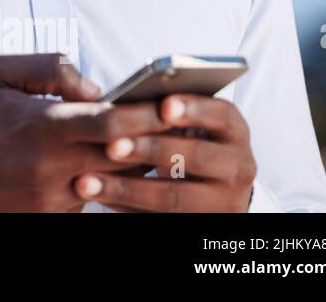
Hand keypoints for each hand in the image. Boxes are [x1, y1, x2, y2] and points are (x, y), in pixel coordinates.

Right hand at [0, 53, 166, 211]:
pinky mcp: (53, 215)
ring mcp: (55, 196)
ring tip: (151, 140)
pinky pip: (95, 197)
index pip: (113, 123)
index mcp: (42, 126)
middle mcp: (54, 166)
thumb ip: (47, 67)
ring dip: (135, 161)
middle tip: (177, 122)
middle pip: (127, 156)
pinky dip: (109, 179)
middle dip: (155, 138)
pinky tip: (112, 163)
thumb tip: (94, 85)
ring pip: (117, 180)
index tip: (171, 101)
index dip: (148, 113)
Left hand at [72, 94, 256, 211]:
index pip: (221, 115)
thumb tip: (125, 102)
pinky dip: (127, 207)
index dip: (194, 109)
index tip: (163, 106)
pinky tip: (100, 198)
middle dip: (150, 150)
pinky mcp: (203, 223)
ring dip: (128, 189)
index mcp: (234, 131)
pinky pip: (161, 217)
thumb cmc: (188, 138)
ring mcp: (224, 201)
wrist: (214, 185)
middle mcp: (237, 166)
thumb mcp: (190, 121)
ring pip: (174, 197)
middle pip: (195, 157)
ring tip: (87, 182)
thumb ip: (167, 108)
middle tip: (111, 146)